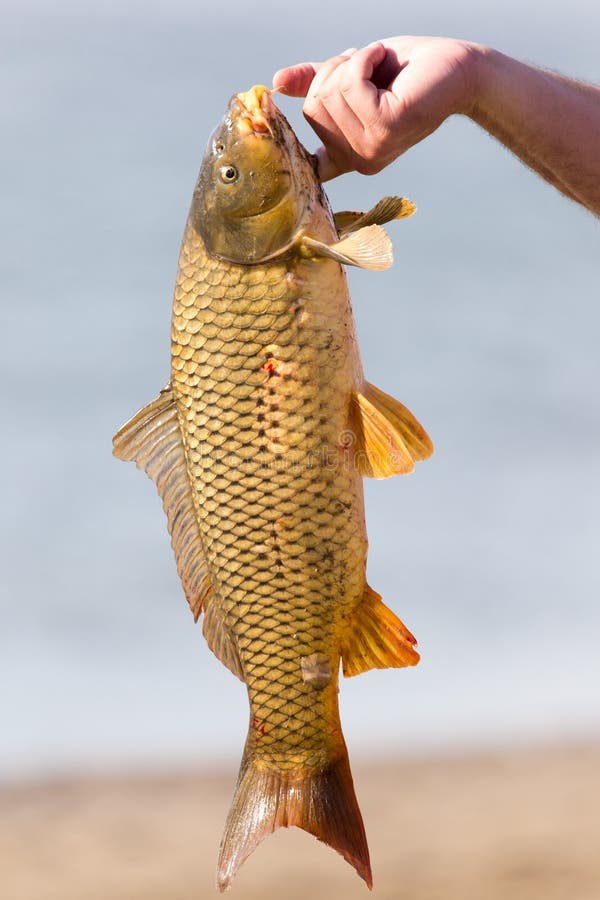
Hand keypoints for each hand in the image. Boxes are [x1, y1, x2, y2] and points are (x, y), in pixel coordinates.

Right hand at [273, 37, 480, 180]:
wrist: (457, 70)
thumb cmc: (408, 72)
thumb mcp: (355, 76)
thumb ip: (317, 82)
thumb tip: (275, 81)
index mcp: (349, 157)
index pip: (307, 165)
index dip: (286, 154)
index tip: (265, 148)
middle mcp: (358, 161)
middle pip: (311, 108)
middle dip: (333, 72)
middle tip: (365, 65)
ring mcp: (371, 150)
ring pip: (329, 93)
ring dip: (352, 61)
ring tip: (379, 64)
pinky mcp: (384, 129)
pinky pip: (350, 83)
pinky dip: (364, 58)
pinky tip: (384, 60)